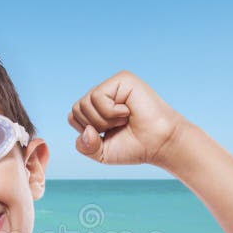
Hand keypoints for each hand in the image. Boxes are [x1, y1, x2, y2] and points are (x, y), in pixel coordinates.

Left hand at [68, 70, 187, 165]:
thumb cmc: (134, 146)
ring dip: (104, 120)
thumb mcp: (101, 153)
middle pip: (76, 109)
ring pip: (85, 103)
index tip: (108, 135)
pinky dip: (110, 112)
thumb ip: (85, 146)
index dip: (86, 132)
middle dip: (95, 126)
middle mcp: (103, 93)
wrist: (159, 144)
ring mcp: (112, 85)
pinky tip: (127, 112)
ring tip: (123, 120)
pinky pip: (98, 96)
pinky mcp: (122, 79)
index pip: (73, 116)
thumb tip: (86, 130)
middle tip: (117, 127)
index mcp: (97, 108)